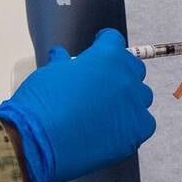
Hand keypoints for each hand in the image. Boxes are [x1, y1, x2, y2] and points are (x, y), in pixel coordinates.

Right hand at [0, 28, 154, 181]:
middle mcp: (126, 77)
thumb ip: (63, 63)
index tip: (99, 45)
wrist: (37, 142)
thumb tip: (61, 56)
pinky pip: (144, 123)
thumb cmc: (41, 104)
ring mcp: (134, 105)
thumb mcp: (50, 73)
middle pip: (134, 68)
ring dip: (129, 100)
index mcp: (106, 56)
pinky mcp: (136, 131)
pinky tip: (114, 130)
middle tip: (103, 83)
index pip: (113, 40)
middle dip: (120, 71)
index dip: (104, 42)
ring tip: (108, 110)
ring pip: (142, 97)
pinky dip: (132, 125)